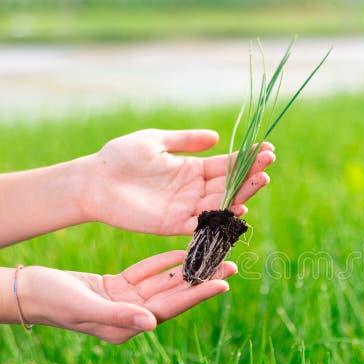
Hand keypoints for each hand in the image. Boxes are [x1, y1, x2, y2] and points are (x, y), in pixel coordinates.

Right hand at [20, 250, 234, 343]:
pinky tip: (183, 251)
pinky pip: (147, 273)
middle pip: (175, 296)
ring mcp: (126, 301)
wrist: (26, 292)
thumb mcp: (85, 307)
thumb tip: (153, 323)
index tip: (224, 282)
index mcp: (128, 326)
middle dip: (203, 280)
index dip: (198, 294)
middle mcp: (132, 316)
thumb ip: (119, 315)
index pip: (171, 308)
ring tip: (214, 255)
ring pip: (164, 283)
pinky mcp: (117, 287)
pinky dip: (164, 263)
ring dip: (188, 269)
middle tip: (231, 265)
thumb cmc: (52, 302)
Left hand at [80, 129, 274, 234]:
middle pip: (229, 185)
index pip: (226, 165)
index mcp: (192, 169)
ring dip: (242, 195)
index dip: (247, 158)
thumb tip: (216, 137)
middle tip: (269, 165)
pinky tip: (236, 210)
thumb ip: (185, 141)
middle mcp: (193, 190)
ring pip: (220, 204)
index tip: (268, 150)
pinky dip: (218, 220)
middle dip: (251, 176)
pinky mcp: (172, 225)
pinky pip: (201, 225)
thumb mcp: (155, 141)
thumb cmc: (120, 158)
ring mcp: (185, 209)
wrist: (93, 181)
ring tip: (261, 182)